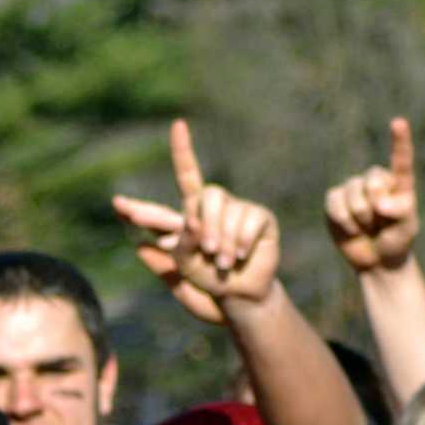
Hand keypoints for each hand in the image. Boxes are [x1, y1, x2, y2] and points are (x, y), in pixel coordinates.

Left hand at [113, 120, 280, 324]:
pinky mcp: (260, 219)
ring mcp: (237, 211)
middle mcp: (212, 210)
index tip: (179, 125)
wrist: (240, 298)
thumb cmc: (207, 288)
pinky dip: (242, 243)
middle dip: (204, 224)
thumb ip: (172, 258)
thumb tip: (164, 236)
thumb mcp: (183, 276)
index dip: (182, 152)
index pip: (183, 180)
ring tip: (223, 263)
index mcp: (187, 219)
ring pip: (225, 207)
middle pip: (205, 195)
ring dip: (222, 241)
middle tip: (206, 252)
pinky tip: (241, 256)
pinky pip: (249, 220)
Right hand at [325, 117, 418, 272]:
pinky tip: (351, 230)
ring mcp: (353, 189)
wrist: (376, 260)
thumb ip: (401, 210)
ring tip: (367, 228)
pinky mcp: (334, 200)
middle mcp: (375, 181)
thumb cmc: (397, 240)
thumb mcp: (408, 227)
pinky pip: (334, 203)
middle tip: (380, 223)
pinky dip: (343, 220)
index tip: (398, 122)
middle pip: (371, 181)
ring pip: (352, 194)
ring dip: (360, 217)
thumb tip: (379, 203)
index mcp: (399, 183)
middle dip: (375, 206)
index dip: (399, 141)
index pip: (400, 160)